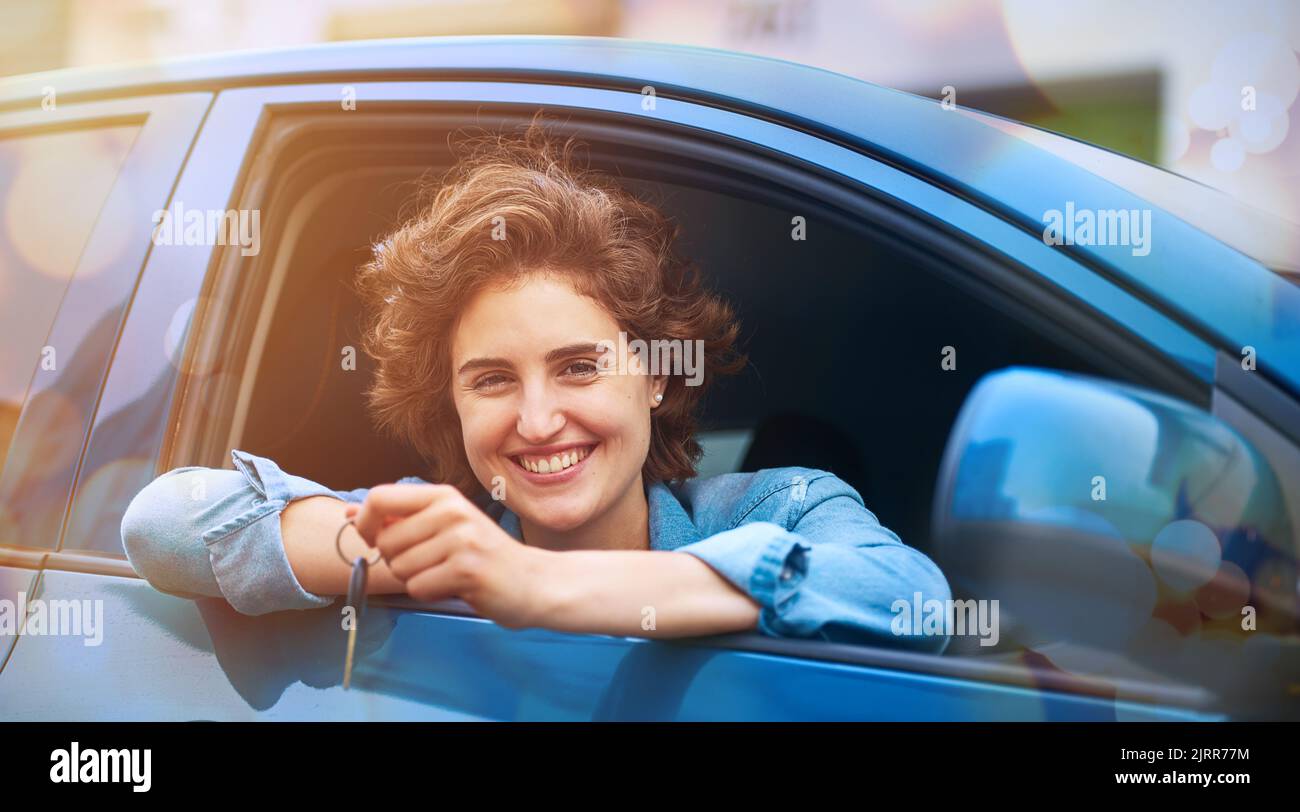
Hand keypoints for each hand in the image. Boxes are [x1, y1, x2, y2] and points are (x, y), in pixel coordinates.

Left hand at [344, 484, 550, 629]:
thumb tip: (349, 513)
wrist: (533, 581)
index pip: (380, 497)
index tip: (375, 539)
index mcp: (444, 496)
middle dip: (397, 560)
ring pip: (401, 567)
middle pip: (385, 540)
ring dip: (416, 578)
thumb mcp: (444, 526)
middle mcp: (453, 511)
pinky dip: (430, 593)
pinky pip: (418, 587)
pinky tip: (455, 586)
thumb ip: (398, 518)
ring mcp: (462, 539)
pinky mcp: (468, 569)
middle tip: (429, 562)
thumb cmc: (483, 555)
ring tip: (447, 573)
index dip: (365, 523)